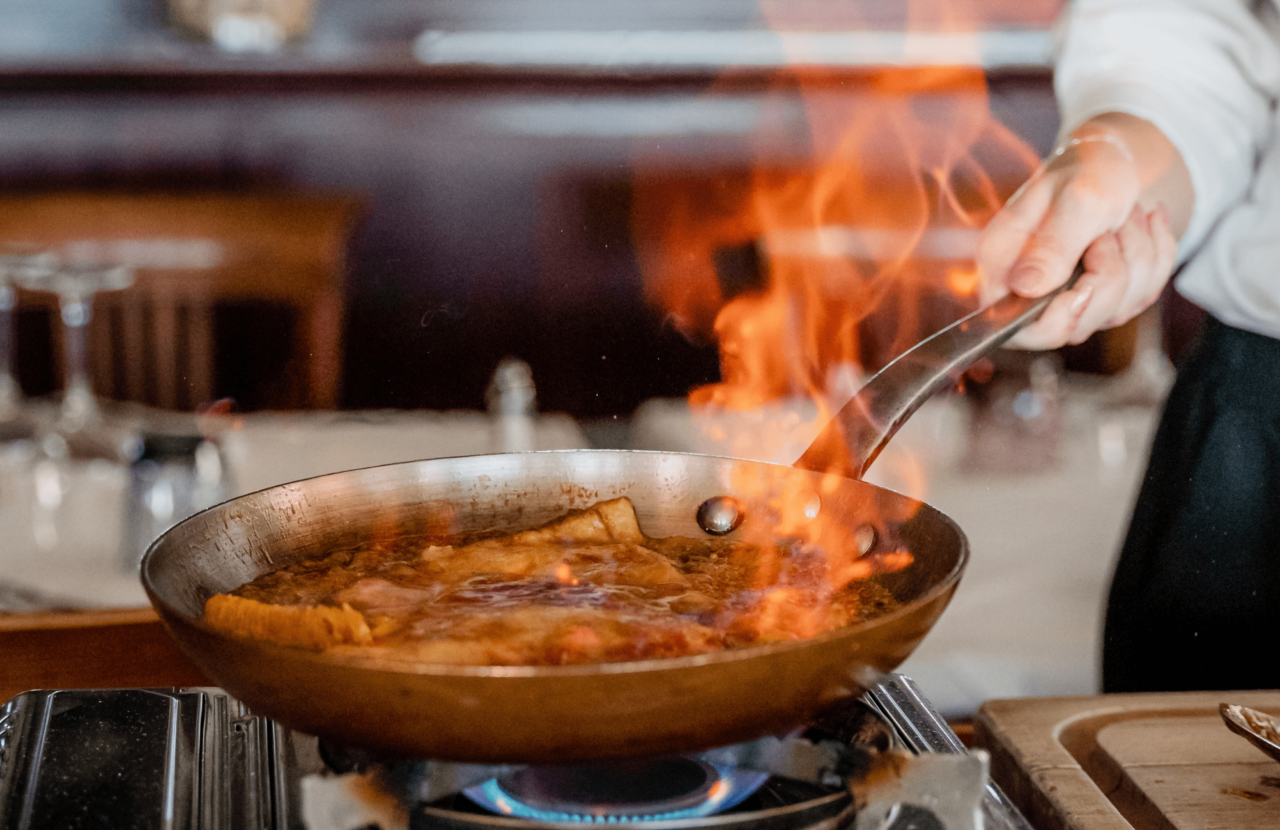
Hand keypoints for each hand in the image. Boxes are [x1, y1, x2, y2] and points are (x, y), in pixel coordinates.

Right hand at [978, 125, 1181, 349]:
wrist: (1116, 163)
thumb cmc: (1088, 172)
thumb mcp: (1078, 199)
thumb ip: (1054, 244)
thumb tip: (1025, 287)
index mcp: (1003, 264)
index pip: (1010, 325)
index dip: (1051, 319)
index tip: (1082, 287)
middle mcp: (1029, 289)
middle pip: (1070, 328)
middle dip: (1108, 278)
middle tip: (1107, 233)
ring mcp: (1068, 298)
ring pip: (1115, 311)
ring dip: (1137, 257)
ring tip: (1126, 218)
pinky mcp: (1105, 298)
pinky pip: (1144, 296)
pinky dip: (1155, 256)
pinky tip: (1144, 226)